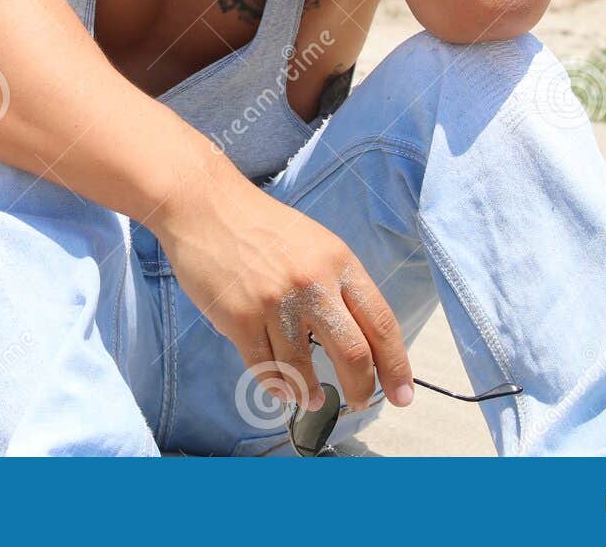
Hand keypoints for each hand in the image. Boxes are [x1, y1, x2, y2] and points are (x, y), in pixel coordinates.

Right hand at [155, 161, 412, 413]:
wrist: (204, 204)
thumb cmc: (261, 225)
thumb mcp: (316, 243)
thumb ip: (338, 285)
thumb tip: (361, 337)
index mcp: (339, 263)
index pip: (381, 323)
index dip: (396, 366)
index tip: (401, 395)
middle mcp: (312, 284)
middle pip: (352, 354)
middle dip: (361, 389)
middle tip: (358, 402)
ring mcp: (274, 303)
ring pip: (304, 368)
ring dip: (311, 392)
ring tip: (311, 397)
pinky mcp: (239, 318)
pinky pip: (265, 367)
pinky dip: (278, 386)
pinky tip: (284, 391)